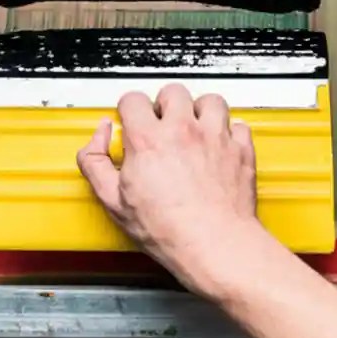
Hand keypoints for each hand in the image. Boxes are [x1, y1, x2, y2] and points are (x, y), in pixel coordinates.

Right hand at [76, 83, 261, 296]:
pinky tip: (220, 145)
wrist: (214, 245)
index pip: (133, 99)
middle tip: (163, 125)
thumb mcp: (112, 201)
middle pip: (173, 92)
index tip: (132, 122)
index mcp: (148, 139)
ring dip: (200, 111)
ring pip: (210, 101)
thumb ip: (95, 162)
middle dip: (164, 105)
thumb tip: (99, 136)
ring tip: (194, 128)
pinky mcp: (241, 150)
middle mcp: (183, 130)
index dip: (129, 110)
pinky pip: (239, 125)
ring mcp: (216, 137)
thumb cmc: (168, 230)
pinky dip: (230, 132)